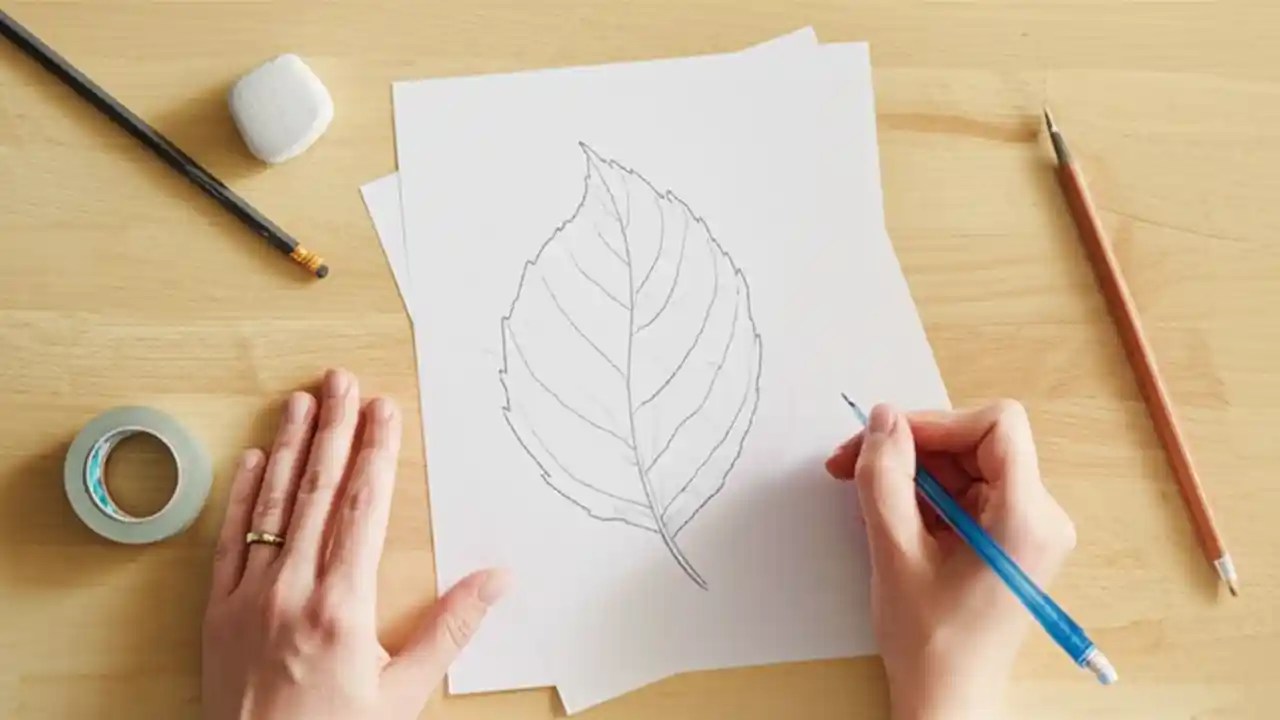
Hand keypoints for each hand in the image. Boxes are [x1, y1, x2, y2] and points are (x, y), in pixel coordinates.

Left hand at [202, 369, 508, 719]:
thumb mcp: (405, 694)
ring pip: (271, 505)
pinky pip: (228, 541)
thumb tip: (497, 580)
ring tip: (301, 402)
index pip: (362, 507)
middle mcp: (291, 590)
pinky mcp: (217, 613)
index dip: (376, 452)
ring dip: (287, 447)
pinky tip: (251, 461)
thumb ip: (450, 630)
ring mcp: (248, 598)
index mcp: (342, 605)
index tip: (383, 409)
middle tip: (341, 380)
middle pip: (316, 490)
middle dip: (334, 429)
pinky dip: (241, 497)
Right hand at [825, 401, 1075, 719]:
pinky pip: (966, 492)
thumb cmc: (930, 642)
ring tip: (865, 497)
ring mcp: (1028, 528)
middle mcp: (1040, 516)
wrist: (948, 698)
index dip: (935, 423)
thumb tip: (883, 419)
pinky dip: (924, 495)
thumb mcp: (894, 551)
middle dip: (912, 448)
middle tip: (851, 463)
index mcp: (1027, 519)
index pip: (996, 426)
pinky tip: (890, 518)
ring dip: (912, 473)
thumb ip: (885, 477)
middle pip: (977, 443)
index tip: (886, 442)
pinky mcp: (1009, 538)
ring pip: (966, 464)